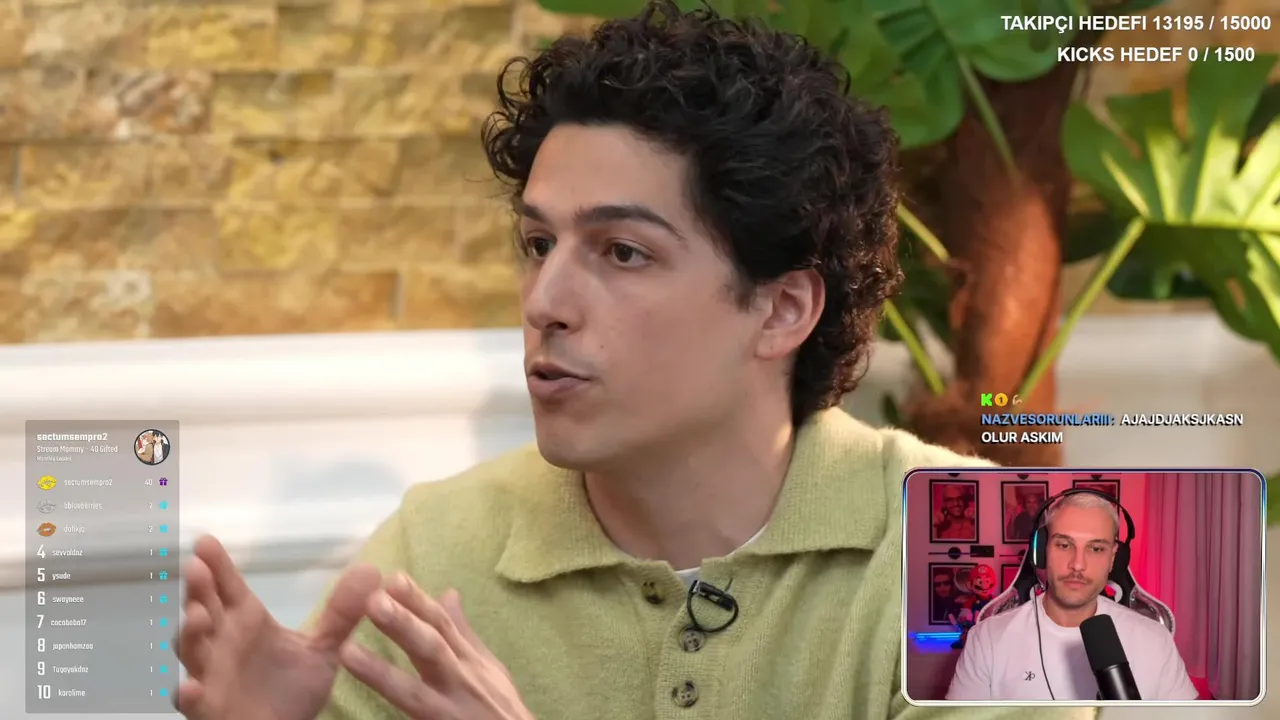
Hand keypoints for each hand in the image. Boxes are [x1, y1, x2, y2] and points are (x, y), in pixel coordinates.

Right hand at [175, 536, 381, 719]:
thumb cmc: (293, 688)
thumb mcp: (324, 648)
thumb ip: (342, 613)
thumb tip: (371, 570)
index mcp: (245, 622)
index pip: (228, 587)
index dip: (217, 565)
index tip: (207, 542)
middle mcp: (222, 643)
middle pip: (203, 611)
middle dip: (198, 590)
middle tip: (198, 569)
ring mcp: (211, 675)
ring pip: (192, 652)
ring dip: (191, 634)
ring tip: (198, 617)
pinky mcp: (210, 709)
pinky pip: (194, 702)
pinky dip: (189, 694)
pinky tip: (191, 687)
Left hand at [338, 573, 533, 718]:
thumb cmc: (499, 708)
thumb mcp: (488, 668)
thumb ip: (463, 633)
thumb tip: (448, 593)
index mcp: (469, 661)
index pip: (442, 624)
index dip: (417, 601)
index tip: (393, 577)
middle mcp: (462, 680)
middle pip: (432, 646)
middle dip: (404, 623)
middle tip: (374, 600)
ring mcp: (451, 709)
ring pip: (416, 688)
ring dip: (382, 672)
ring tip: (347, 652)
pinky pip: (413, 712)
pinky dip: (389, 699)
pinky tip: (362, 699)